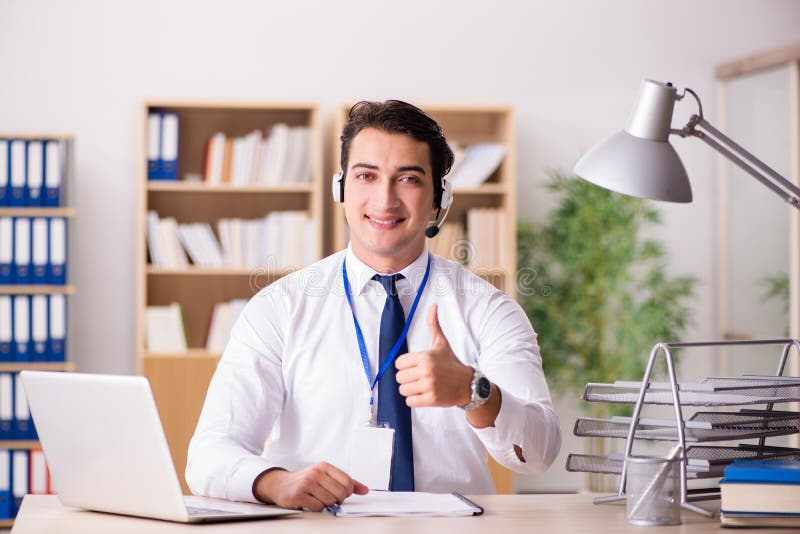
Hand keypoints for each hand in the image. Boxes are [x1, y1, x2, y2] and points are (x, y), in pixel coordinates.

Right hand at [253, 462, 367, 510]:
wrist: (280, 485)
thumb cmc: (306, 481)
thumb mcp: (326, 477)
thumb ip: (346, 482)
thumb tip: (365, 490)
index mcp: (324, 466)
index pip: (347, 481)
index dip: (348, 491)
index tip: (342, 493)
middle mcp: (316, 472)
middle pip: (341, 493)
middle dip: (338, 500)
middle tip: (330, 498)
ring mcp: (307, 483)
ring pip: (330, 501)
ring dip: (326, 504)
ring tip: (319, 499)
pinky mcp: (299, 494)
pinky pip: (318, 507)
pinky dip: (317, 508)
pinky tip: (311, 503)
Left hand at [394, 304, 473, 406]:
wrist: (468, 384)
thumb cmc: (451, 363)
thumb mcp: (441, 343)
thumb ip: (434, 325)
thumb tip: (433, 306)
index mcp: (425, 357)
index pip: (398, 363)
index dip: (405, 366)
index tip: (414, 367)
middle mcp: (426, 371)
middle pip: (399, 378)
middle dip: (407, 379)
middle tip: (418, 378)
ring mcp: (429, 386)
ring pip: (403, 390)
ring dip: (410, 390)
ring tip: (421, 386)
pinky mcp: (431, 399)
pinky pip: (410, 402)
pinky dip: (414, 400)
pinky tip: (424, 395)